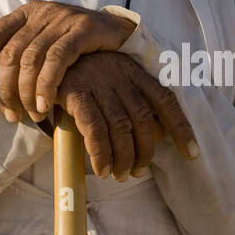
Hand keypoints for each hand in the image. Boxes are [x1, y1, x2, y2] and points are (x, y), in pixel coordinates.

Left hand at [0, 1, 135, 122]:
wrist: (118, 33)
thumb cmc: (72, 42)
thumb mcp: (39, 40)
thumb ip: (8, 45)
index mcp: (25, 13)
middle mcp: (40, 12)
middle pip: (11, 53)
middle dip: (5, 89)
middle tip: (11, 115)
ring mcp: (61, 18)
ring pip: (31, 59)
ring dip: (26, 93)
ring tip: (31, 116)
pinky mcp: (82, 29)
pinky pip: (57, 59)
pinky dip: (47, 85)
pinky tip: (45, 105)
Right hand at [58, 51, 198, 179]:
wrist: (42, 59)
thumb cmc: (82, 76)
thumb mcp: (110, 79)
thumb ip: (130, 99)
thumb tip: (156, 134)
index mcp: (133, 70)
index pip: (165, 99)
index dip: (181, 128)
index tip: (191, 153)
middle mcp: (119, 73)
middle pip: (143, 119)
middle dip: (145, 151)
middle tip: (138, 171)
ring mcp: (97, 81)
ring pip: (120, 127)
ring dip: (124, 158)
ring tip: (120, 175)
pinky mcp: (75, 92)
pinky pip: (95, 130)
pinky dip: (102, 154)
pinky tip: (102, 168)